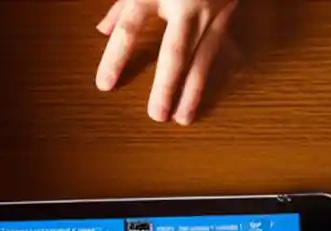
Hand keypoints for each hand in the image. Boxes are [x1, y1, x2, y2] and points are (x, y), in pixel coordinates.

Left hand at [96, 0, 239, 124]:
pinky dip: (212, 74)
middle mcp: (185, 3)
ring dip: (193, 90)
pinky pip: (219, 50)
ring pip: (203, 56)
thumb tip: (102, 31)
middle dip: (166, 85)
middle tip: (157, 115)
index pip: (129, 28)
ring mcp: (211, 8)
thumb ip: (122, 3)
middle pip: (174, 51)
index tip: (104, 85)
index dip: (115, 57)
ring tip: (183, 118)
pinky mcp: (228, 12)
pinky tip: (206, 96)